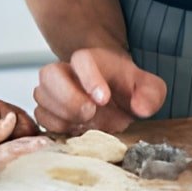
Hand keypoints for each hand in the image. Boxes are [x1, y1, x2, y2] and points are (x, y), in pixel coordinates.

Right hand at [33, 47, 166, 134]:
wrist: (115, 96)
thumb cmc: (127, 88)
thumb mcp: (148, 88)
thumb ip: (151, 94)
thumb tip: (141, 108)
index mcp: (92, 60)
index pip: (82, 59)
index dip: (89, 78)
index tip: (103, 98)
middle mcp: (66, 71)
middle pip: (49, 74)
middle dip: (68, 98)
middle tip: (89, 113)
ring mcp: (53, 90)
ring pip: (41, 96)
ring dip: (63, 114)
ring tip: (87, 124)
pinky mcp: (47, 109)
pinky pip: (40, 116)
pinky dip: (56, 126)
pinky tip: (76, 130)